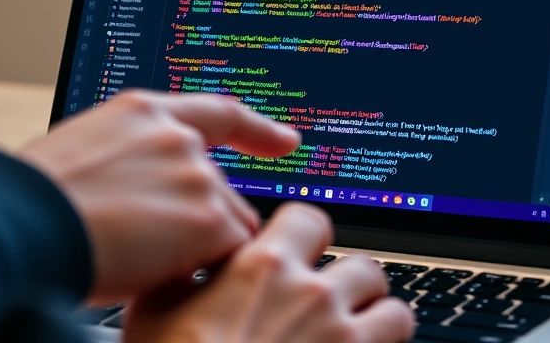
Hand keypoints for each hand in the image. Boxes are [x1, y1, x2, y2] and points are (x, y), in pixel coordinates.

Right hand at [18, 90, 300, 303]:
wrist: (18, 221)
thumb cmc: (28, 200)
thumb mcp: (80, 155)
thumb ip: (129, 161)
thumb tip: (141, 190)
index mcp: (142, 113)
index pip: (216, 114)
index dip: (256, 130)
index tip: (286, 141)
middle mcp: (177, 138)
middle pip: (220, 191)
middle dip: (200, 225)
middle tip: (149, 246)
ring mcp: (197, 175)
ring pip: (226, 227)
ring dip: (200, 251)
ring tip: (140, 259)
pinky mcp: (208, 218)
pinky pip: (227, 255)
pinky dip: (203, 272)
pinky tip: (159, 273)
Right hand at [124, 202, 414, 342]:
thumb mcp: (154, 312)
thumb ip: (180, 274)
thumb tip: (186, 256)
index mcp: (265, 268)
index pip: (312, 218)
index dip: (307, 234)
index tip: (298, 251)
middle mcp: (313, 298)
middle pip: (365, 265)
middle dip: (350, 283)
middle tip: (327, 304)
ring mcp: (342, 341)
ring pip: (396, 312)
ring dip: (378, 321)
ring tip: (354, 335)